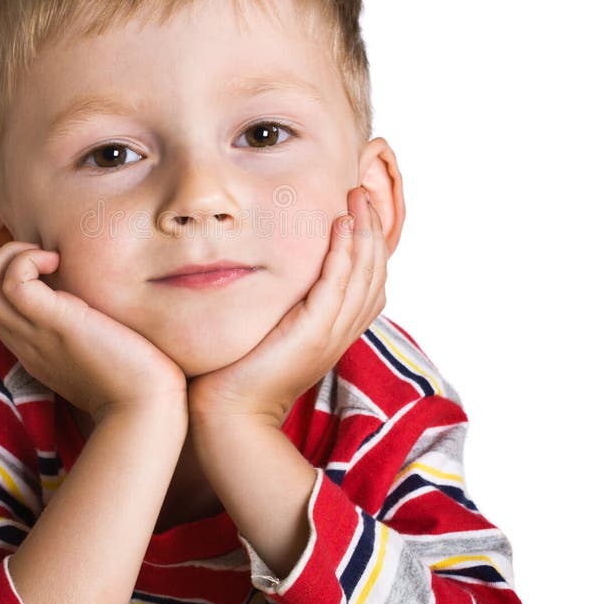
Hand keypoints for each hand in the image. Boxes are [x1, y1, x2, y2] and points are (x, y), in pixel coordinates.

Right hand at [0, 241, 186, 419]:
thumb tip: (91, 300)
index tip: (46, 267)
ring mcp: (34, 333)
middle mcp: (24, 340)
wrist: (144, 406)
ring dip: (10, 256)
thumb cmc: (133, 376)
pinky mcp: (54, 324)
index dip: (5, 273)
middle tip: (45, 257)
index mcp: (31, 345)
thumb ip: (81, 326)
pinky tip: (59, 263)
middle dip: (1, 258)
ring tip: (50, 259)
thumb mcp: (95, 346)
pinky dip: (27, 261)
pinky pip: (13, 284)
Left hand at [188, 186, 386, 427]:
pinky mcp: (313, 334)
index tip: (362, 208)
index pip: (370, 281)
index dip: (373, 243)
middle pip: (375, 272)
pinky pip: (338, 285)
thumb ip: (286, 303)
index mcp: (337, 330)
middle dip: (374, 227)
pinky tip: (343, 224)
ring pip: (365, 274)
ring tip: (359, 196)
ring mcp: (331, 334)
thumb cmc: (241, 370)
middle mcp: (342, 331)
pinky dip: (345, 252)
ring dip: (365, 231)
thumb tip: (277, 269)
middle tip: (363, 190)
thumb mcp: (274, 328)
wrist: (229, 414)